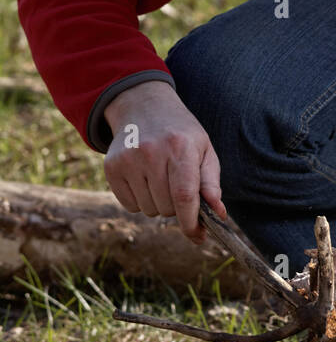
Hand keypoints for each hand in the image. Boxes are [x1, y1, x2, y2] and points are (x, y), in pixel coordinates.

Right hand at [103, 80, 226, 243]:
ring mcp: (128, 160)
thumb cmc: (180, 133)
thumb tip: (218, 215)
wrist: (144, 106)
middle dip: (177, 207)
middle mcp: (151, 153)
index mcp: (180, 147)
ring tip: (161, 178)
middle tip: (178, 186)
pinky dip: (140, 201)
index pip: (184, 196)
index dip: (190, 222)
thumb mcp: (204, 149)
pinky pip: (130, 206)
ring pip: (148, 210)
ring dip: (158, 204)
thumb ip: (211, 184)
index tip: (197, 234)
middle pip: (166, 207)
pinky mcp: (111, 168)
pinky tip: (144, 178)